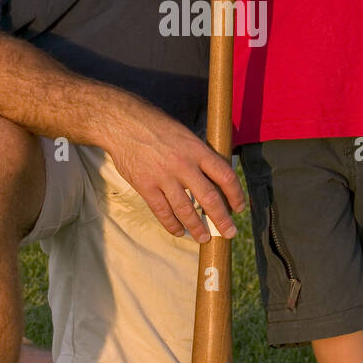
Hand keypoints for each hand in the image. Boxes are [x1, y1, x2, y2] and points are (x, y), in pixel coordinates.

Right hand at [104, 98, 243, 242]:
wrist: (123, 124)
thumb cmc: (156, 126)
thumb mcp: (185, 135)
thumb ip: (199, 155)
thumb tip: (215, 177)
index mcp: (197, 150)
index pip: (225, 175)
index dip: (236, 194)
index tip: (239, 207)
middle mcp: (183, 165)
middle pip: (209, 198)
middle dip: (222, 219)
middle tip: (229, 232)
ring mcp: (164, 177)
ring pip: (185, 209)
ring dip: (197, 227)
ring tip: (204, 238)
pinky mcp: (146, 186)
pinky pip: (162, 211)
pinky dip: (171, 224)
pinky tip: (178, 231)